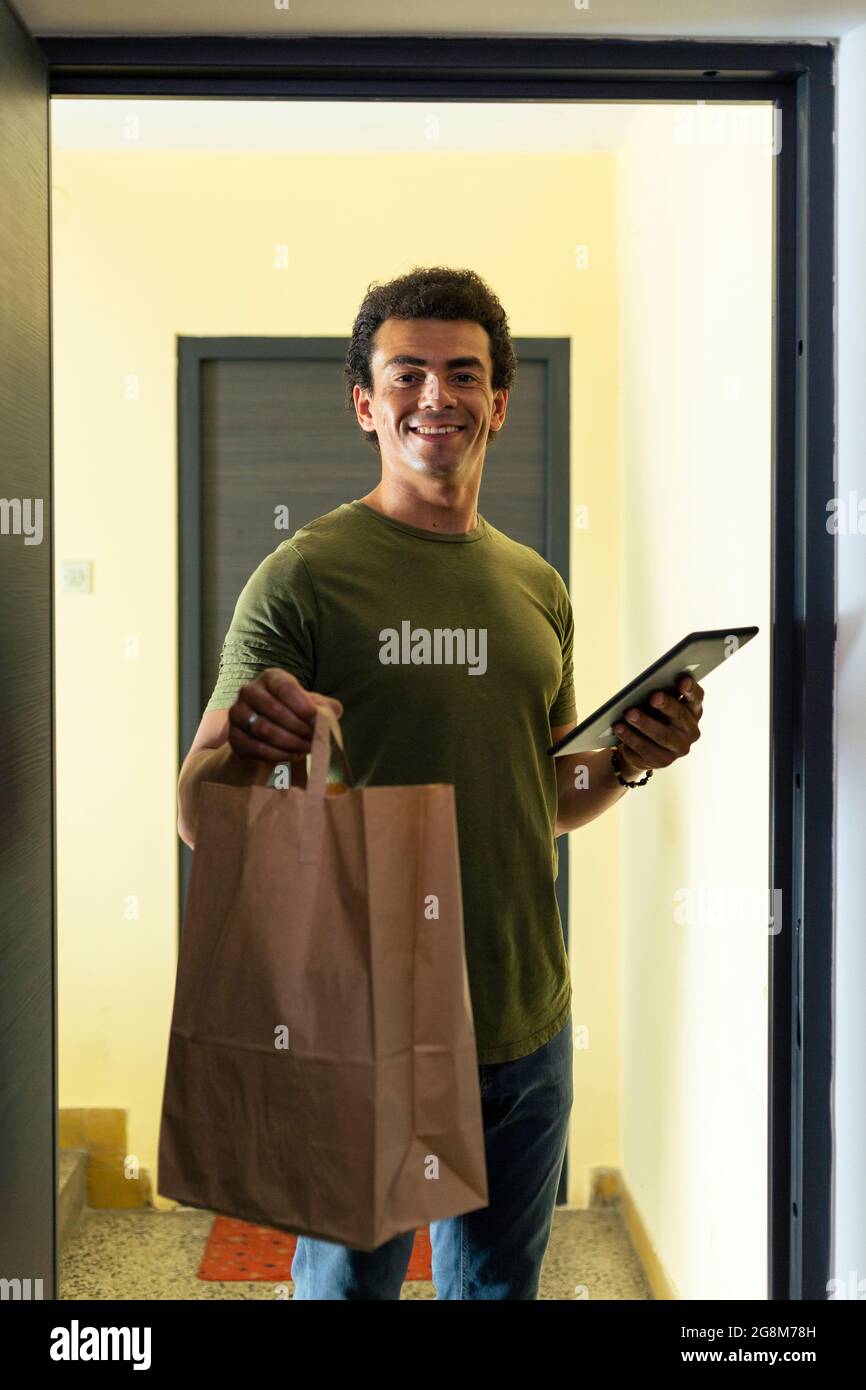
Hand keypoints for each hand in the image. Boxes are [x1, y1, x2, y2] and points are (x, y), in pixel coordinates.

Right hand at [228, 669, 342, 763]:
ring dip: (289, 742)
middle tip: (314, 738)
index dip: (301, 703)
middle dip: (297, 727)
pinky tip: (293, 756)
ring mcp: (237, 713)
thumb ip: (325, 707)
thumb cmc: (294, 713)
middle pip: (273, 709)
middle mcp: (249, 691)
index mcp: (270, 678)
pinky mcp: (234, 736)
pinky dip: (277, 754)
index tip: (314, 718)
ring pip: (262, 729)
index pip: (284, 686)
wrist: (270, 730)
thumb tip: (332, 713)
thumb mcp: (312, 705)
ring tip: (306, 748)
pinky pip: (254, 747)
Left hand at [613, 676, 703, 774]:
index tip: (683, 680)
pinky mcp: (664, 761)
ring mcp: (680, 748)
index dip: (691, 690)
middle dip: (666, 705)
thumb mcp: (657, 705)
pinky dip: (630, 737)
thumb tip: (646, 687)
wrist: (641, 747)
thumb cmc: (652, 717)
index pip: (696, 698)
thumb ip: (659, 696)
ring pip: (662, 735)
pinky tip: (619, 728)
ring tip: (629, 713)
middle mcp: (691, 731)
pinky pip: (646, 748)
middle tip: (654, 697)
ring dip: (645, 723)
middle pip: (680, 716)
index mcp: (693, 711)